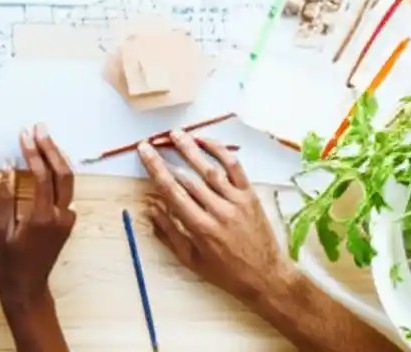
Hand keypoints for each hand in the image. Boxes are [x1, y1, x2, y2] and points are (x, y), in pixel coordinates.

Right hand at [0, 124, 75, 304]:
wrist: (26, 290)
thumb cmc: (7, 264)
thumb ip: (6, 197)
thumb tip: (8, 167)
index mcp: (42, 217)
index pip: (43, 176)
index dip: (33, 153)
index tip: (23, 135)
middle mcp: (61, 216)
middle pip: (63, 173)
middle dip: (50, 147)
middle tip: (38, 128)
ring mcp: (67, 219)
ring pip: (69, 180)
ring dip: (58, 157)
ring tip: (45, 138)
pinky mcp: (67, 221)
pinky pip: (68, 190)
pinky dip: (60, 171)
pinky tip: (51, 160)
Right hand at [137, 130, 291, 303]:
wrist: (266, 276)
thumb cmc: (226, 272)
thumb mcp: (191, 259)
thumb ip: (169, 232)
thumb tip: (150, 207)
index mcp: (200, 228)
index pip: (172, 191)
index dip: (155, 169)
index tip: (144, 152)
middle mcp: (218, 211)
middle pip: (188, 178)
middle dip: (167, 157)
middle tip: (153, 142)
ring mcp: (236, 201)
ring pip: (209, 169)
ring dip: (191, 149)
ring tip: (176, 134)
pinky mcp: (250, 195)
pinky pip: (234, 167)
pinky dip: (220, 151)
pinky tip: (206, 142)